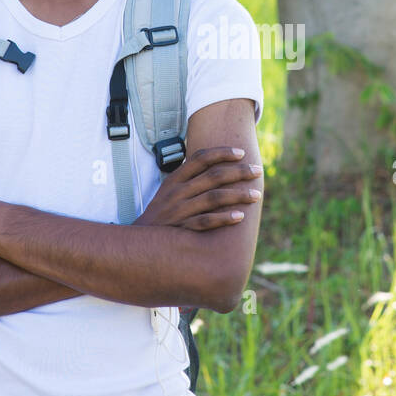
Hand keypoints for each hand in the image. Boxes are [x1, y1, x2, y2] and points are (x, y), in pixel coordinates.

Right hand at [134, 146, 262, 230]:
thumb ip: (188, 179)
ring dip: (238, 196)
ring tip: (256, 195)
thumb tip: (214, 166)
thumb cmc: (160, 215)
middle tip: (257, 171)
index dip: (222, 153)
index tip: (241, 152)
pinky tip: (240, 217)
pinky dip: (224, 219)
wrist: (138, 242)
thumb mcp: (168, 192)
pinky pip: (206, 222)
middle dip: (238, 172)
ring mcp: (179, 210)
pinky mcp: (182, 228)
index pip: (200, 158)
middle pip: (213, 176)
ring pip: (214, 198)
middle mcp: (177, 192)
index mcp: (175, 179)